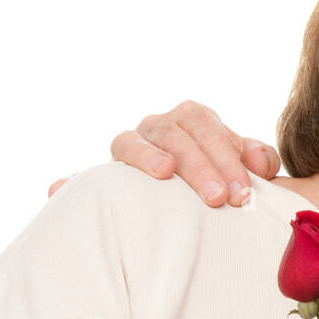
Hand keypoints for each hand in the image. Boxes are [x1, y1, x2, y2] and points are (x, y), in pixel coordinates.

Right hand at [48, 100, 280, 205]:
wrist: (208, 197)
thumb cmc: (230, 179)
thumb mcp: (249, 169)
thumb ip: (257, 161)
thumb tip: (261, 164)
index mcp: (192, 120)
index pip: (205, 127)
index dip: (225, 156)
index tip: (242, 191)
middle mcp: (158, 127)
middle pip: (173, 134)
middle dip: (198, 165)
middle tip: (219, 199)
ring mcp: (130, 148)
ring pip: (129, 142)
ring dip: (146, 158)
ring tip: (163, 173)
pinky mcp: (107, 176)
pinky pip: (84, 177)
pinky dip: (72, 181)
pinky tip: (57, 188)